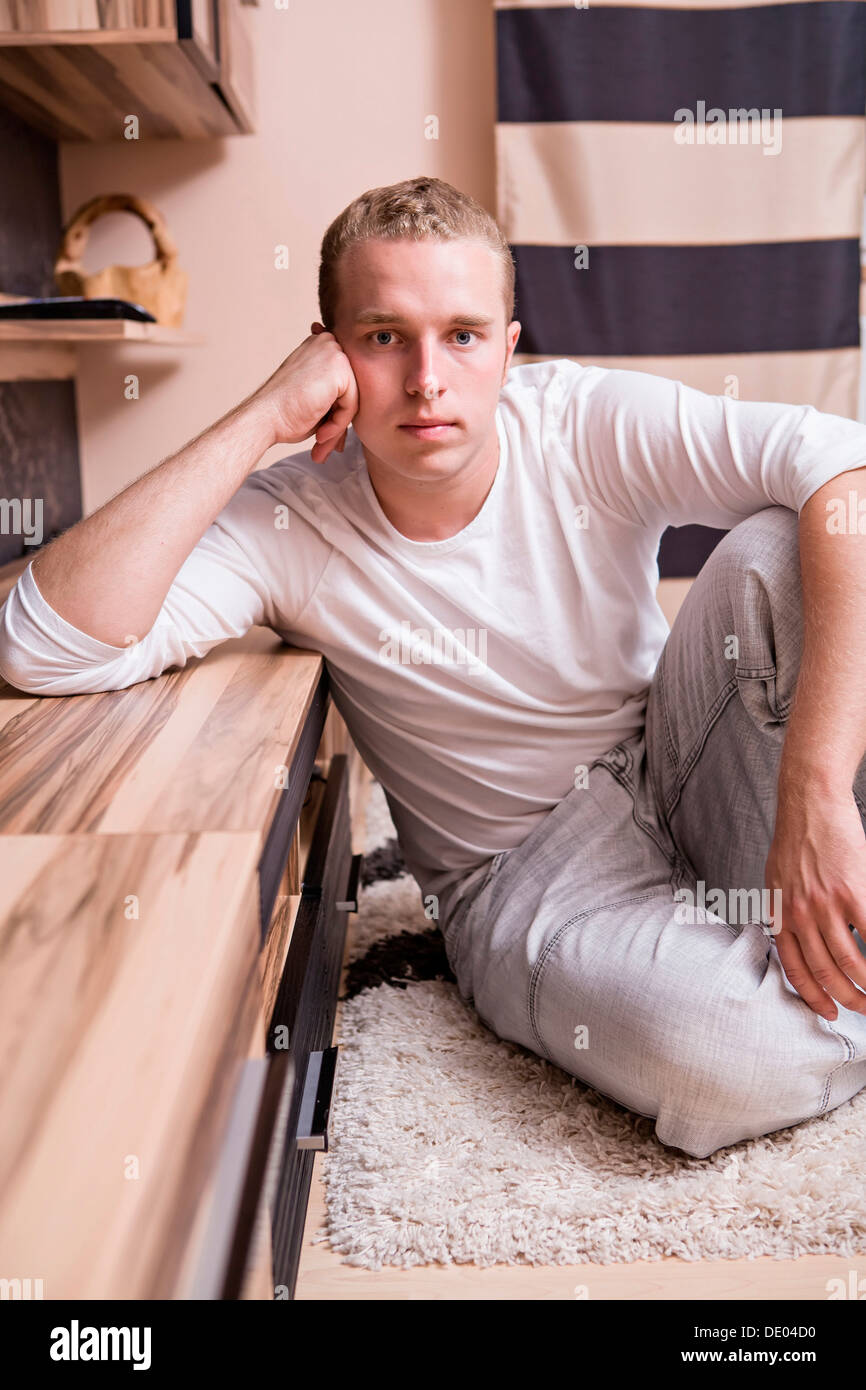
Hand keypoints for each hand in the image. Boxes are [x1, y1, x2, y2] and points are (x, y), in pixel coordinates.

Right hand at [250, 322, 358, 463]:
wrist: (264, 418)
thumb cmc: (283, 413)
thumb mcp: (314, 397)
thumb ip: (334, 395)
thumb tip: (355, 410)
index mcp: (319, 346)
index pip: (343, 382)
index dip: (336, 412)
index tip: (324, 436)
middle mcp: (327, 343)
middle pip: (350, 390)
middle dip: (339, 421)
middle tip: (325, 444)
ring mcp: (334, 352)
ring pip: (352, 398)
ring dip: (338, 426)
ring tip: (321, 443)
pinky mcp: (340, 368)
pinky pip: (352, 404)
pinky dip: (338, 425)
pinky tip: (320, 434)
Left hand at [764, 784, 865, 1019]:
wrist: (810, 803)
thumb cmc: (796, 840)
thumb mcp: (776, 880)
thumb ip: (785, 911)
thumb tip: (792, 939)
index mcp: (781, 914)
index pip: (795, 969)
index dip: (814, 996)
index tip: (830, 1012)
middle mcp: (800, 915)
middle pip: (826, 972)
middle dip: (849, 998)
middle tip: (865, 1008)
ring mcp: (826, 905)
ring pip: (852, 961)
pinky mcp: (852, 891)